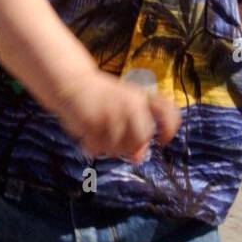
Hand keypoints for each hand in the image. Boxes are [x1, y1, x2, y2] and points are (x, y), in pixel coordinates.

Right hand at [55, 71, 180, 163]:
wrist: (71, 82)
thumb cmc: (100, 96)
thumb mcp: (122, 107)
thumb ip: (136, 130)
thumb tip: (137, 159)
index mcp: (140, 97)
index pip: (167, 112)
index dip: (169, 130)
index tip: (162, 141)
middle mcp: (130, 103)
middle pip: (143, 137)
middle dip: (132, 145)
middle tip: (119, 141)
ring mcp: (112, 113)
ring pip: (121, 147)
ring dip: (111, 148)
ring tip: (101, 137)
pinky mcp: (94, 122)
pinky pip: (100, 148)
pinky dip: (94, 147)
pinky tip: (89, 137)